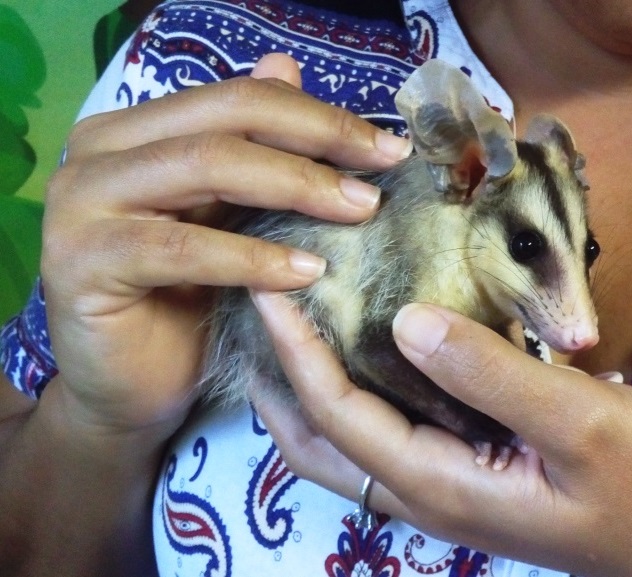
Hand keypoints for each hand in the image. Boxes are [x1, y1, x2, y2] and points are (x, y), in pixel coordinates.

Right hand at [39, 53, 411, 440]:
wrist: (129, 387)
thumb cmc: (187, 301)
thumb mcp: (229, 220)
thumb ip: (251, 150)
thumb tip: (287, 67)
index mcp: (136, 130)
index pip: (239, 98)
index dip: (319, 116)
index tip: (388, 148)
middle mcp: (100, 150)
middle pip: (226, 120)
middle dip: (316, 141)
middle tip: (380, 175)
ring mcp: (82, 202)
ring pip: (206, 166)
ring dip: (294, 186)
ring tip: (358, 212)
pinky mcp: (82, 261)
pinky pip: (181, 246)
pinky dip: (251, 257)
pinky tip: (306, 272)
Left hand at [253, 292, 631, 576]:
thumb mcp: (582, 426)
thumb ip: (492, 375)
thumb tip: (404, 319)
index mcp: (440, 485)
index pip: (339, 417)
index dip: (297, 354)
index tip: (270, 287)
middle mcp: (429, 491)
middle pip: (321, 443)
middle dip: (282, 379)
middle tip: (268, 305)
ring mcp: (451, 483)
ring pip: (355, 437)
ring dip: (318, 383)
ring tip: (306, 318)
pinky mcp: (477, 466)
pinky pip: (400, 424)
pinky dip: (372, 384)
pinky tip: (386, 337)